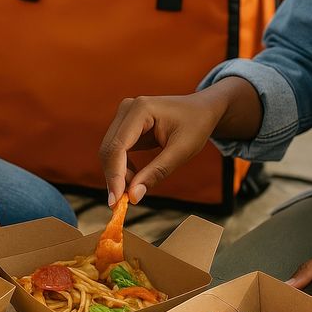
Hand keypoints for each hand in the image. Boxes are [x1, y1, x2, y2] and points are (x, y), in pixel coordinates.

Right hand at [98, 77, 261, 205]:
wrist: (202, 109)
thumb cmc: (196, 126)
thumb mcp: (182, 151)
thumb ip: (157, 172)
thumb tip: (133, 196)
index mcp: (140, 109)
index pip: (118, 146)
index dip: (114, 175)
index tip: (116, 201)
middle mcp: (127, 108)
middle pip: (109, 149)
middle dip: (114, 178)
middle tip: (122, 203)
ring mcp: (124, 116)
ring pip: (109, 152)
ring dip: (118, 175)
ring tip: (134, 189)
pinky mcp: (125, 126)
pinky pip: (116, 151)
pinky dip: (122, 169)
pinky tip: (136, 178)